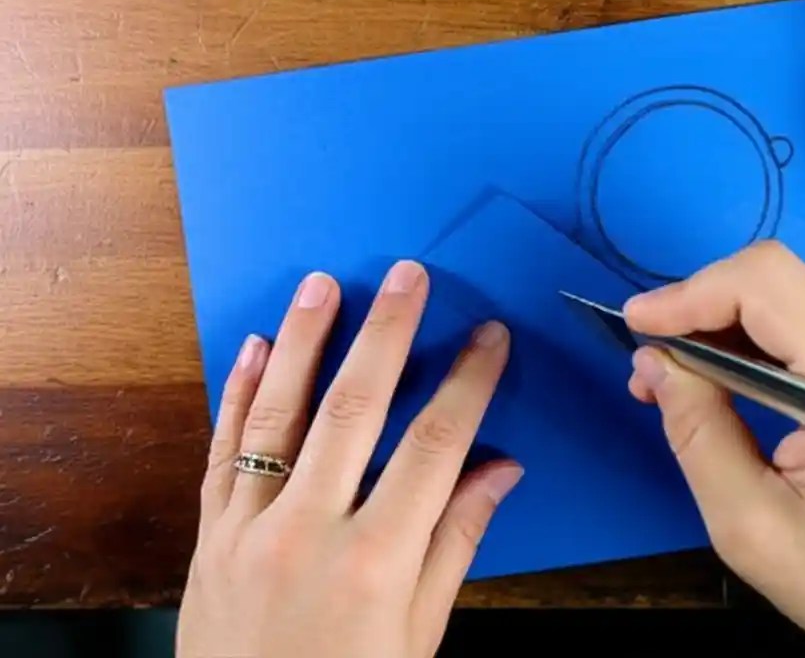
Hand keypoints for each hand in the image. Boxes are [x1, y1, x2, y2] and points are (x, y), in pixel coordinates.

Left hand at [178, 260, 521, 657]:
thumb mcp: (418, 634)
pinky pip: (223, 452)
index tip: (487, 338)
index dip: (467, 385)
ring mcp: (251, 532)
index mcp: (376, 563)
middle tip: (407, 276)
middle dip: (386, 335)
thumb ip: (455, 544)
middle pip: (355, 411)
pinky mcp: (211, 538)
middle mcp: (310, 534)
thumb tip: (498, 469)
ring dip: (304, 343)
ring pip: (279, 416)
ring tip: (324, 285)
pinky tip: (256, 348)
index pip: (434, 448)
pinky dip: (239, 395)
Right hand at [624, 242, 804, 657]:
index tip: (638, 323)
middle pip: (783, 285)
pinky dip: (776, 346)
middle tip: (655, 369)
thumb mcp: (752, 524)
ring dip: (737, 332)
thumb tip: (655, 364)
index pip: (767, 283)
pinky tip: (744, 385)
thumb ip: (696, 432)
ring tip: (692, 383)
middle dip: (705, 315)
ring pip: (802, 300)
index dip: (690, 293)